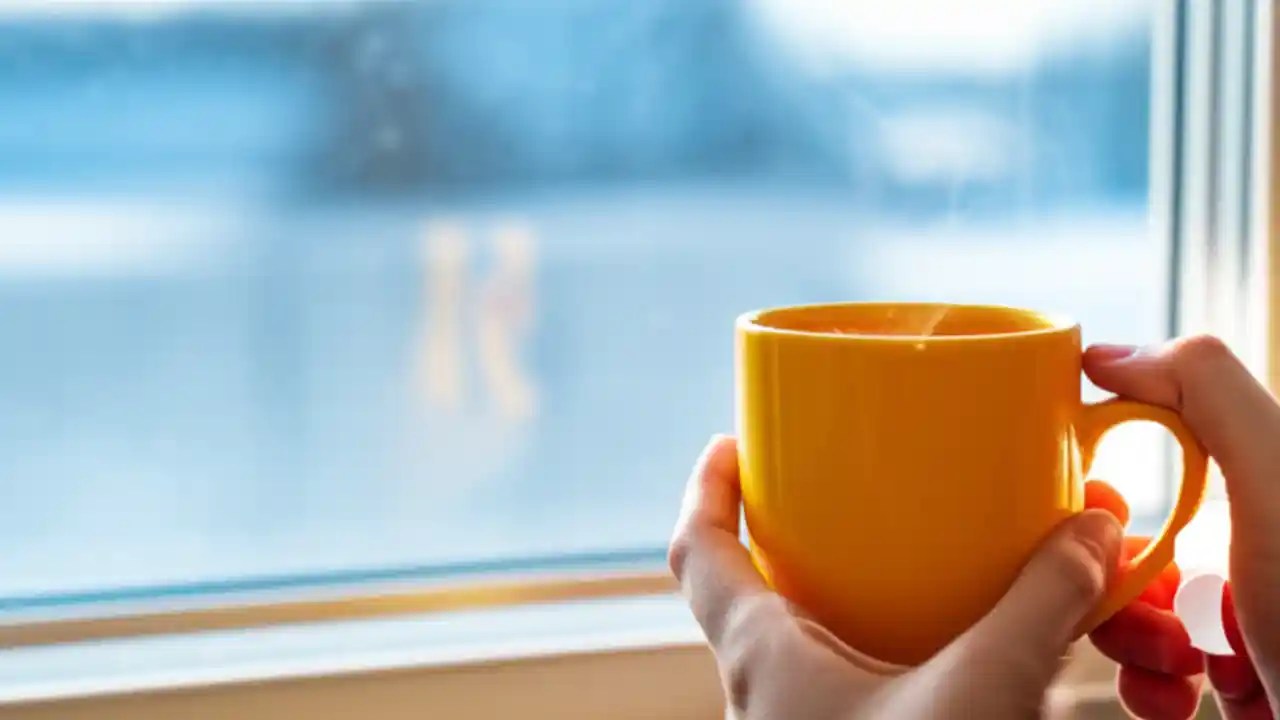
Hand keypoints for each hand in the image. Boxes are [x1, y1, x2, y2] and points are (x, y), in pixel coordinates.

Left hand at [670, 435, 1123, 718]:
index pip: (698, 551)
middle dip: (787, 535)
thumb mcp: (978, 693)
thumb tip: (1088, 530)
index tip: (733, 442)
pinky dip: (882, 650)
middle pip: (747, 590)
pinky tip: (940, 646)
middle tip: (836, 490)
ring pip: (798, 642)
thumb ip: (1037, 606)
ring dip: (840, 595)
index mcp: (762, 654)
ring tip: (897, 556)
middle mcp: (764, 690)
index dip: (707, 488)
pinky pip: (845, 687)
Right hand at [1084, 336, 1279, 719]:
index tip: (1086, 518)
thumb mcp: (1277, 481)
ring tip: (1170, 668)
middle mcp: (1258, 551)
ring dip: (1126, 642)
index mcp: (1267, 491)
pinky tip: (1173, 699)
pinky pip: (1158, 676)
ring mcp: (1246, 625)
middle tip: (1127, 610)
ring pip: (1137, 616)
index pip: (1157, 468)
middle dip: (1114, 583)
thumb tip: (1108, 352)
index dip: (1108, 489)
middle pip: (1136, 547)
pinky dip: (1147, 688)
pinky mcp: (1239, 685)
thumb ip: (1206, 394)